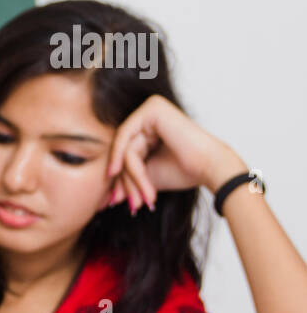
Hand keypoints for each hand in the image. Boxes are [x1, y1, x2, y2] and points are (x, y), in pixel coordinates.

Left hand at [104, 95, 244, 211]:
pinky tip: (117, 174)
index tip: (113, 202)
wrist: (211, 169)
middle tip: (127, 204)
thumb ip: (124, 179)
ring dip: (131, 177)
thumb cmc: (183, 172)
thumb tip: (102, 198)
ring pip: (124, 148)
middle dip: (123, 181)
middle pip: (122, 151)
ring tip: (142, 198)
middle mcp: (148, 114)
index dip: (118, 179)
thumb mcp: (145, 176)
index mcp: (148, 127)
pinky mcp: (152, 108)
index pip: (123, 153)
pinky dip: (123, 159)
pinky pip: (126, 137)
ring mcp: (150, 108)